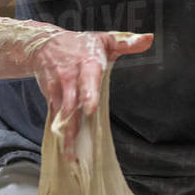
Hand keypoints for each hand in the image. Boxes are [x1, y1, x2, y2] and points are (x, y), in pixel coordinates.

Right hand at [31, 30, 153, 159]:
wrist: (45, 43)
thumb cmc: (81, 43)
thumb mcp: (105, 39)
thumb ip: (127, 42)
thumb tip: (149, 39)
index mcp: (87, 63)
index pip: (88, 79)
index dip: (88, 93)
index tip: (90, 109)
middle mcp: (70, 77)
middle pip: (72, 102)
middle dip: (73, 124)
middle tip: (77, 146)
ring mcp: (59, 87)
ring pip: (62, 114)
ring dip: (66, 135)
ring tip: (71, 155)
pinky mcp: (50, 95)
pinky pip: (55, 116)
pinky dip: (59, 132)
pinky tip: (64, 148)